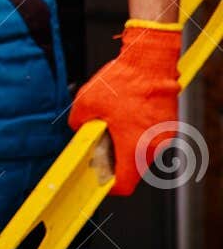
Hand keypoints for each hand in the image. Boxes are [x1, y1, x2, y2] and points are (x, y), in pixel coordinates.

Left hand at [68, 20, 181, 195]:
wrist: (150, 63)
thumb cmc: (122, 82)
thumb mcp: (86, 102)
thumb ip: (79, 123)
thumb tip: (79, 131)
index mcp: (134, 146)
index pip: (124, 184)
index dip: (109, 186)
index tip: (100, 179)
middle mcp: (153, 147)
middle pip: (133, 168)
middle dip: (116, 160)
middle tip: (102, 145)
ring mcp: (165, 137)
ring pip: (142, 152)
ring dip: (128, 145)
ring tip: (115, 124)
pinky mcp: (170, 126)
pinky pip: (151, 138)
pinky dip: (139, 133)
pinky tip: (128, 116)